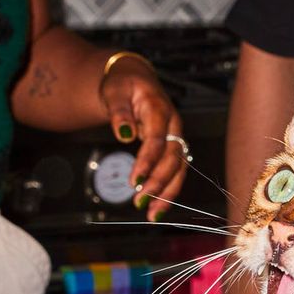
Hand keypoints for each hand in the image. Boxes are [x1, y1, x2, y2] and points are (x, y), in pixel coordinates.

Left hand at [99, 55, 187, 220]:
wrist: (134, 80)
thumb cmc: (123, 84)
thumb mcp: (115, 91)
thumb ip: (119, 112)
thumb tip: (124, 134)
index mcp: (159, 109)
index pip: (156, 140)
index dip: (147, 162)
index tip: (134, 182)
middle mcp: (173, 126)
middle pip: (172, 158)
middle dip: (158, 183)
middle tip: (140, 202)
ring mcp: (175, 137)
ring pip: (178, 169)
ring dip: (167, 193)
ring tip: (152, 214)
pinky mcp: (172, 148)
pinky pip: (174, 171)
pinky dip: (167, 190)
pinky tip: (156, 207)